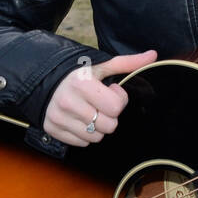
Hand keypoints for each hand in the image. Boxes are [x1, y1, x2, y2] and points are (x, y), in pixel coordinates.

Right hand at [43, 49, 157, 146]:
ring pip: (96, 137)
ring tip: (91, 111)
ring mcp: (59, 117)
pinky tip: (80, 119)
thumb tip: (153, 55)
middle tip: (102, 104)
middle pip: (108, 126)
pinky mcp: (52, 129)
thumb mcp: (102, 66)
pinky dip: (85, 135)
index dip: (119, 100)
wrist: (44, 80)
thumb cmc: (79, 74)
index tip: (111, 91)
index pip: (115, 107)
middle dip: (110, 116)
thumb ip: (127, 63)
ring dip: (98, 127)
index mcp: (82, 84)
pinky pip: (81, 143)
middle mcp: (68, 102)